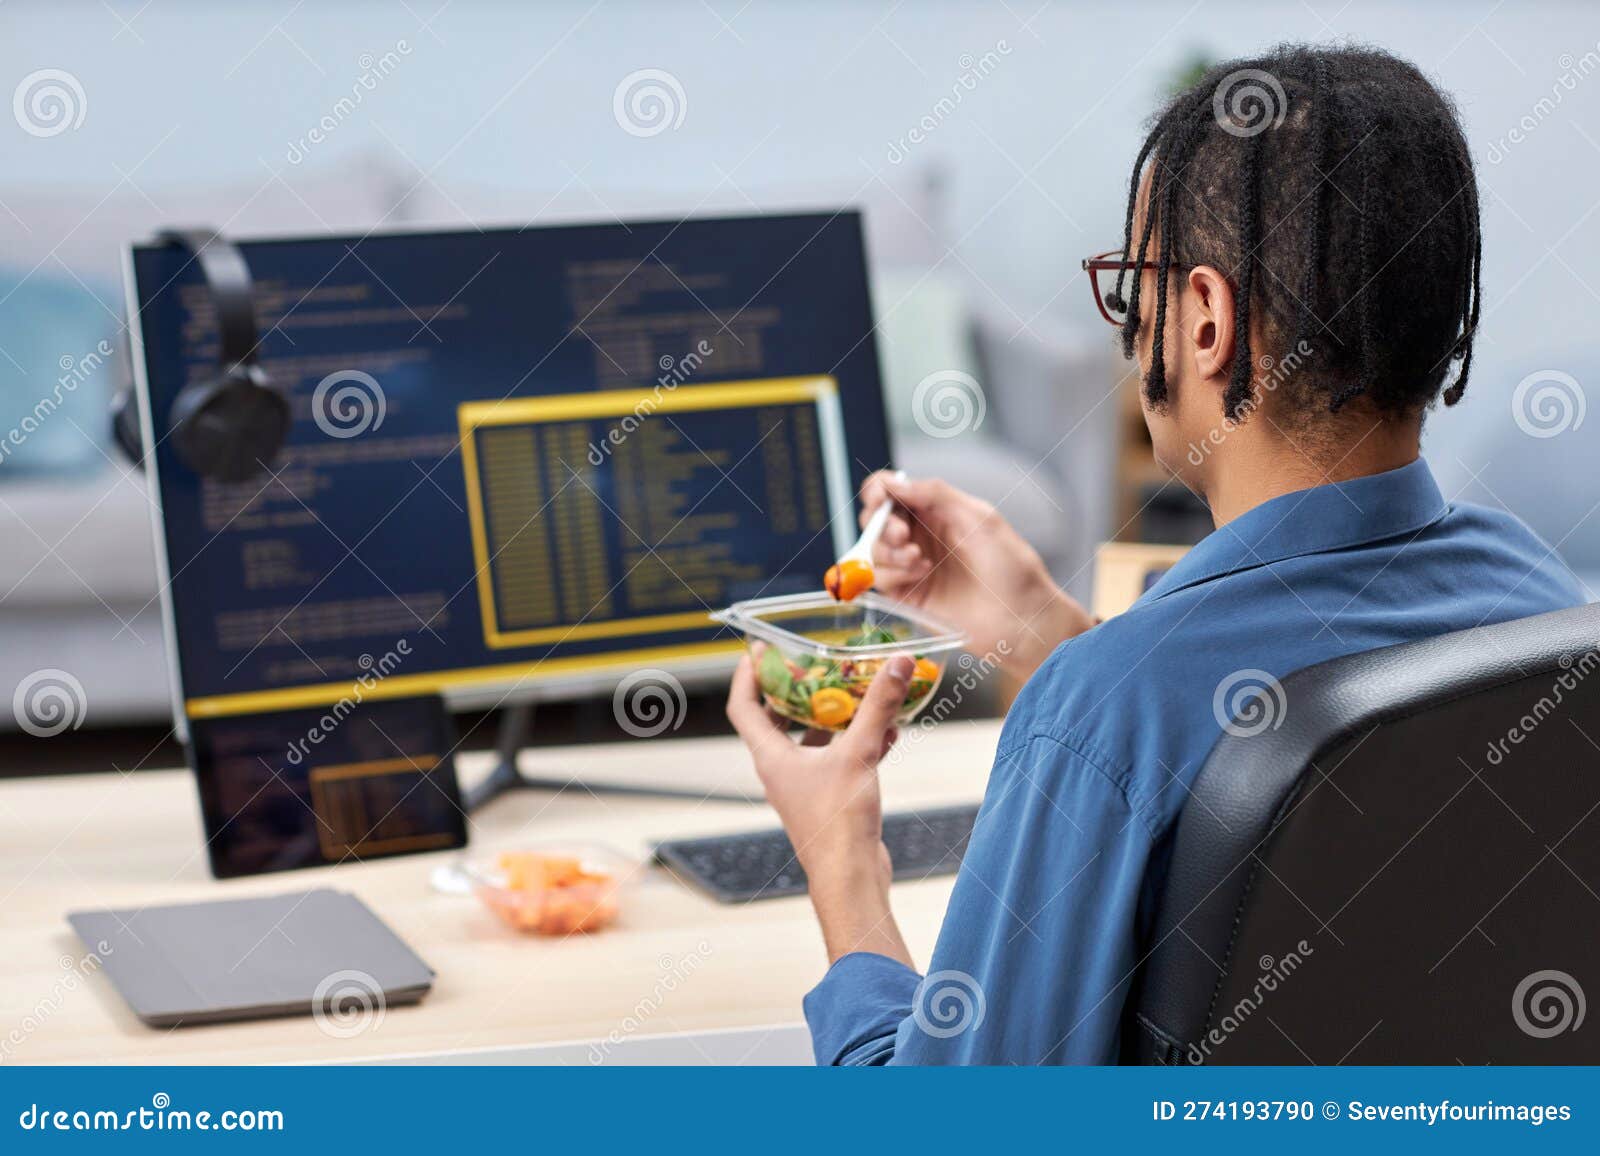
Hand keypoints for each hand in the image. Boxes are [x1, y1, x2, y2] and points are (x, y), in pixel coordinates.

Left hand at [725, 647, 913, 965]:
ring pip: (812, 740)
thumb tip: (897, 663)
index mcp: (771, 757)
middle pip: (776, 720)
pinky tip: (889, 732)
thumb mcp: (860, 753)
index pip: (743, 706)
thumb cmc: (839, 821)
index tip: (759, 650)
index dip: (748, 675)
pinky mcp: (828, 799)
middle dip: (795, 691)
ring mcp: (804, 786)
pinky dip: (857, 743)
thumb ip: (878, 706)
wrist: (851, 876)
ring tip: (857, 693)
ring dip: (832, 716)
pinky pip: (838, 760)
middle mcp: (781, 771)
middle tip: (813, 666)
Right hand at [859, 472, 1095, 679]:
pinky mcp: (908, 595)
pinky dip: (893, 573)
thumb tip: (892, 483)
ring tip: (918, 559)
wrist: (1020, 618)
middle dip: (881, 523)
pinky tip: (920, 574)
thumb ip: (934, 494)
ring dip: (887, 550)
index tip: (879, 498)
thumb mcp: (977, 517)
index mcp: (938, 510)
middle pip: (875, 519)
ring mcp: (912, 565)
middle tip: (901, 535)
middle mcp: (921, 535)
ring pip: (873, 549)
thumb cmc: (1010, 566)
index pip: (892, 491)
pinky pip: (880, 577)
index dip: (878, 490)